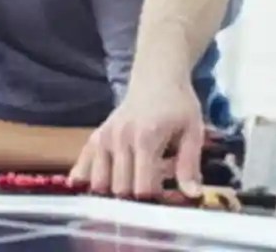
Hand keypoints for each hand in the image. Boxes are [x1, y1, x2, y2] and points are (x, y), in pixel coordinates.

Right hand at [68, 79, 203, 198]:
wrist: (156, 76)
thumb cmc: (178, 104)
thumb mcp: (193, 130)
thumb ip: (190, 164)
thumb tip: (192, 194)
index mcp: (146, 138)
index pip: (143, 186)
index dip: (154, 199)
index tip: (164, 197)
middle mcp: (121, 138)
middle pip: (120, 188)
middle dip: (134, 198)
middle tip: (148, 192)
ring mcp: (105, 137)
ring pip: (99, 181)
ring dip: (112, 191)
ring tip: (128, 188)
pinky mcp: (96, 135)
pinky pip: (83, 162)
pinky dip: (84, 177)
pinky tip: (85, 186)